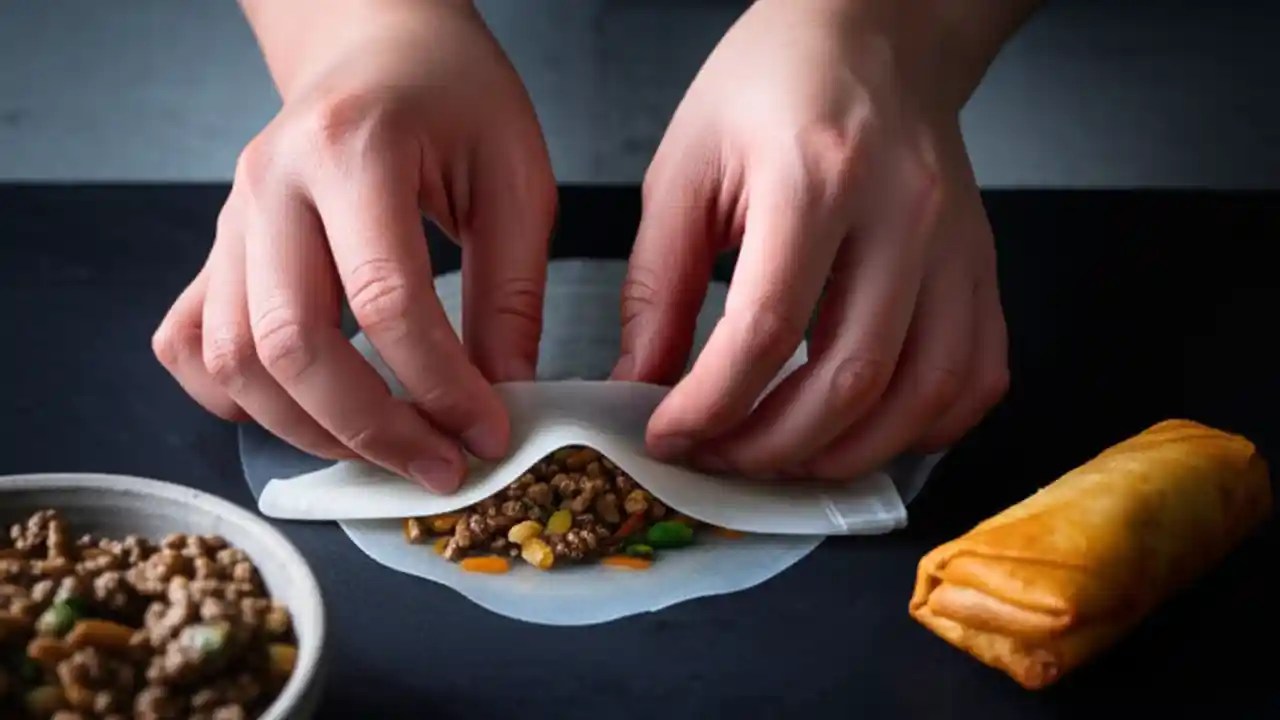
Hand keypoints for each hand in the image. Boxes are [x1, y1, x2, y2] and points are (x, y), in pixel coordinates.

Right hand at [152, 1, 555, 491]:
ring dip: (308, 430)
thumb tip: (504, 397)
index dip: (441, 386)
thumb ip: (511, 293)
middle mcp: (272, 184)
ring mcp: (231, 217)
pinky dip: (235, 399)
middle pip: (291, 344)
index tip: (490, 433)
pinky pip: (191, 343)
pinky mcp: (216, 247)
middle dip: (371, 430)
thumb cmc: (455, 97)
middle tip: (441, 467)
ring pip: (233, 358)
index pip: (386, 300)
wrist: (377, 42)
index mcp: (353, 150)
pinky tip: (302, 413)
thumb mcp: (516, 178)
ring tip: (386, 454)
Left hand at [613, 0, 1013, 479]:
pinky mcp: (980, 262)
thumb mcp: (685, 169)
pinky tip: (871, 429)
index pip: (764, 329)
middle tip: (722, 459)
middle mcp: (901, 213)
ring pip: (926, 391)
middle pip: (852, 376)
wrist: (871, 32)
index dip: (711, 406)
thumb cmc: (770, 83)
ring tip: (786, 459)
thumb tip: (643, 384)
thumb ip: (657, 285)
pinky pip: (978, 373)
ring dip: (851, 454)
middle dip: (775, 446)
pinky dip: (928, 426)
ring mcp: (955, 242)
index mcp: (813, 176)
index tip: (671, 436)